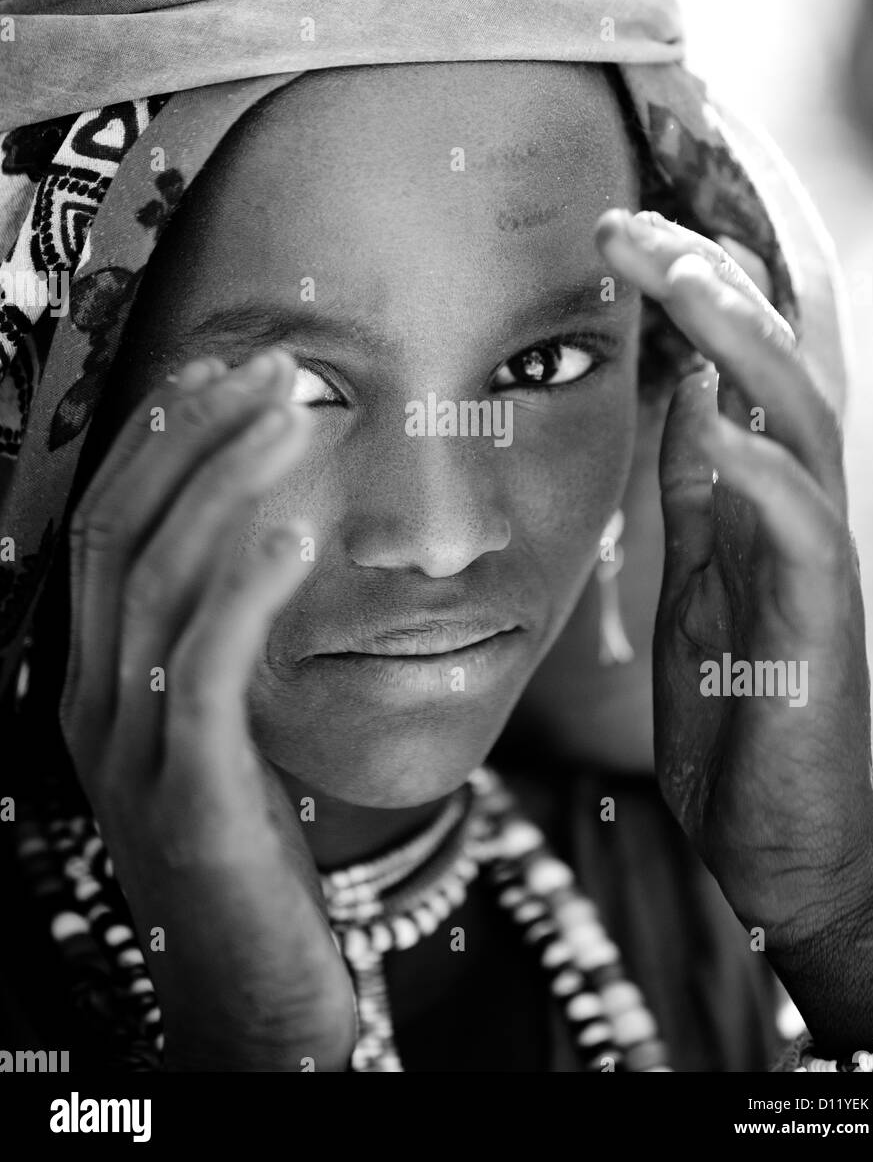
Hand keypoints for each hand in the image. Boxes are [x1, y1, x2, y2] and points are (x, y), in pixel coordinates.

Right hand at [61, 349, 355, 1071]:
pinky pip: (205, 667)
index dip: (160, 438)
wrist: (244, 989)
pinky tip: (297, 532)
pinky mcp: (183, 791)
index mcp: (96, 674)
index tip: (225, 371)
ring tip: (294, 415)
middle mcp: (92, 697)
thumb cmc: (246, 847)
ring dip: (230, 483)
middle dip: (197, 434)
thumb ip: (219, 640)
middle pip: (127, 530)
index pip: (109, 524)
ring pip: (161, 580)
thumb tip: (271, 535)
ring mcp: (127, 746)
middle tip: (276, 367)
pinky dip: (244, 589)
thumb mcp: (217, 730)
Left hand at [597, 212, 872, 932]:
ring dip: (742, 342)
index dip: (687, 289)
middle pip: (768, 363)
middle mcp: (790, 507)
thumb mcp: (697, 576)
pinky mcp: (819, 621)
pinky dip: (761, 473)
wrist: (775, 838)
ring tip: (685, 276)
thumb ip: (696, 488)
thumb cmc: (737, 708)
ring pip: (797, 418)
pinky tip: (720, 425)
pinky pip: (800, 530)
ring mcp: (811, 559)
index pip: (733, 364)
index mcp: (752, 494)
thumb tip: (687, 395)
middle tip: (629, 224)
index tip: (614, 230)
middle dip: (705, 284)